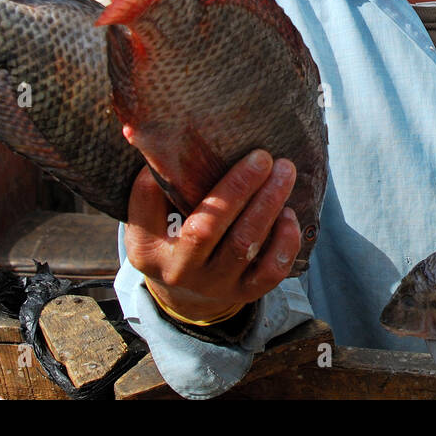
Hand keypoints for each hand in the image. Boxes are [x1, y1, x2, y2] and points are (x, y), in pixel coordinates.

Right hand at [124, 149, 301, 323]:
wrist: (187, 296)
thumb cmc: (170, 239)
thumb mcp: (150, 221)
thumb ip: (155, 189)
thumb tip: (164, 140)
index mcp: (147, 249)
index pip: (149, 208)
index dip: (165, 179)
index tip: (184, 147)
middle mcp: (180, 270)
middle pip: (207, 228)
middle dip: (237, 187)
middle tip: (262, 156)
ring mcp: (215, 285)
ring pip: (243, 245)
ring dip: (268, 203)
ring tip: (284, 171)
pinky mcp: (245, 293)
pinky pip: (271, 271)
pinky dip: (284, 241)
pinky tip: (288, 213)